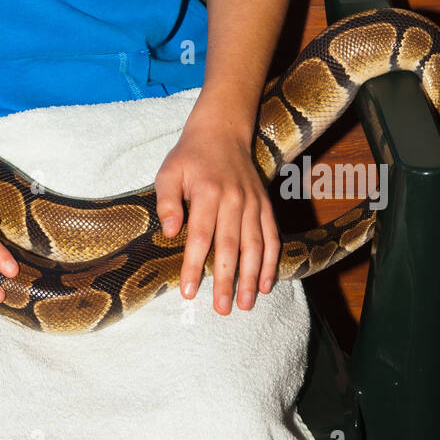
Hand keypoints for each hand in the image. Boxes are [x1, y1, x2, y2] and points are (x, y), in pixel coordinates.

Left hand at [153, 107, 279, 315]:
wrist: (222, 131)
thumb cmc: (189, 156)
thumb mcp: (168, 172)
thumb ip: (167, 202)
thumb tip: (169, 233)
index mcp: (208, 191)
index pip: (200, 235)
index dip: (195, 265)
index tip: (189, 292)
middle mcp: (234, 198)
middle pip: (231, 246)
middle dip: (227, 280)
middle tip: (222, 309)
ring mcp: (253, 202)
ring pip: (255, 245)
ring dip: (251, 277)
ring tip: (245, 304)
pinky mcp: (265, 204)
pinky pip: (272, 236)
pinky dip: (271, 261)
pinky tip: (265, 284)